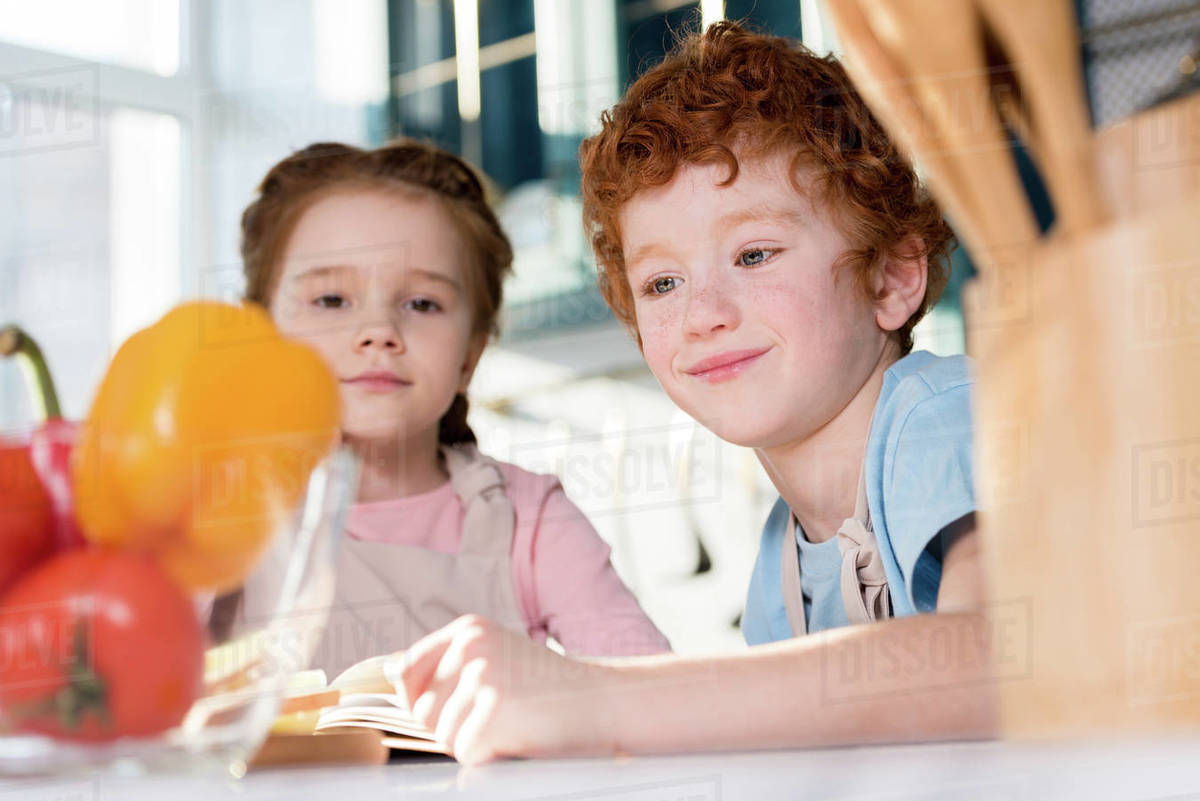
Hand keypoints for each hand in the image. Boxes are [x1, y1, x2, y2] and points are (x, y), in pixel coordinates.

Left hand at [394, 615, 615, 764]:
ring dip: (472, 742)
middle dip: (451, 726)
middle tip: (496, 719)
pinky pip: (466, 752)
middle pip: (422, 710)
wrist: (603, 701)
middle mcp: (472, 646)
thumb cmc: (548, 689)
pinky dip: (489, 755)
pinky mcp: (494, 709)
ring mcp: (483, 675)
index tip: (444, 710)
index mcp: (469, 629)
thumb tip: (391, 673)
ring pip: (442, 735)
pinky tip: (518, 736)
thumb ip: (448, 665)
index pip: (408, 669)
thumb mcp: (497, 658)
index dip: (417, 700)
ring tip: (512, 724)